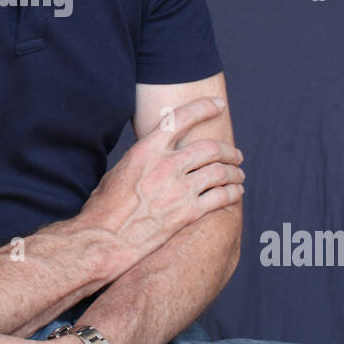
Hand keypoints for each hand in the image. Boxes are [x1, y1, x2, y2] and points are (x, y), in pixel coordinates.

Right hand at [78, 96, 243, 254]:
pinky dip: (233, 193)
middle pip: (210, 147)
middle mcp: (166, 166)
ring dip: (234, 172)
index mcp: (146, 150)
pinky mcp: (188, 213)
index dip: (203, 108)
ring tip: (238, 174)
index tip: (218, 104)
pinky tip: (236, 193)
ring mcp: (179, 189)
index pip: (181, 118)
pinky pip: (221, 197)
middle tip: (235, 154)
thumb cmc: (105, 207)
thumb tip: (156, 152)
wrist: (105, 239)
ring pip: (220, 171)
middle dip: (228, 149)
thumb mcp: (120, 170)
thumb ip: (143, 158)